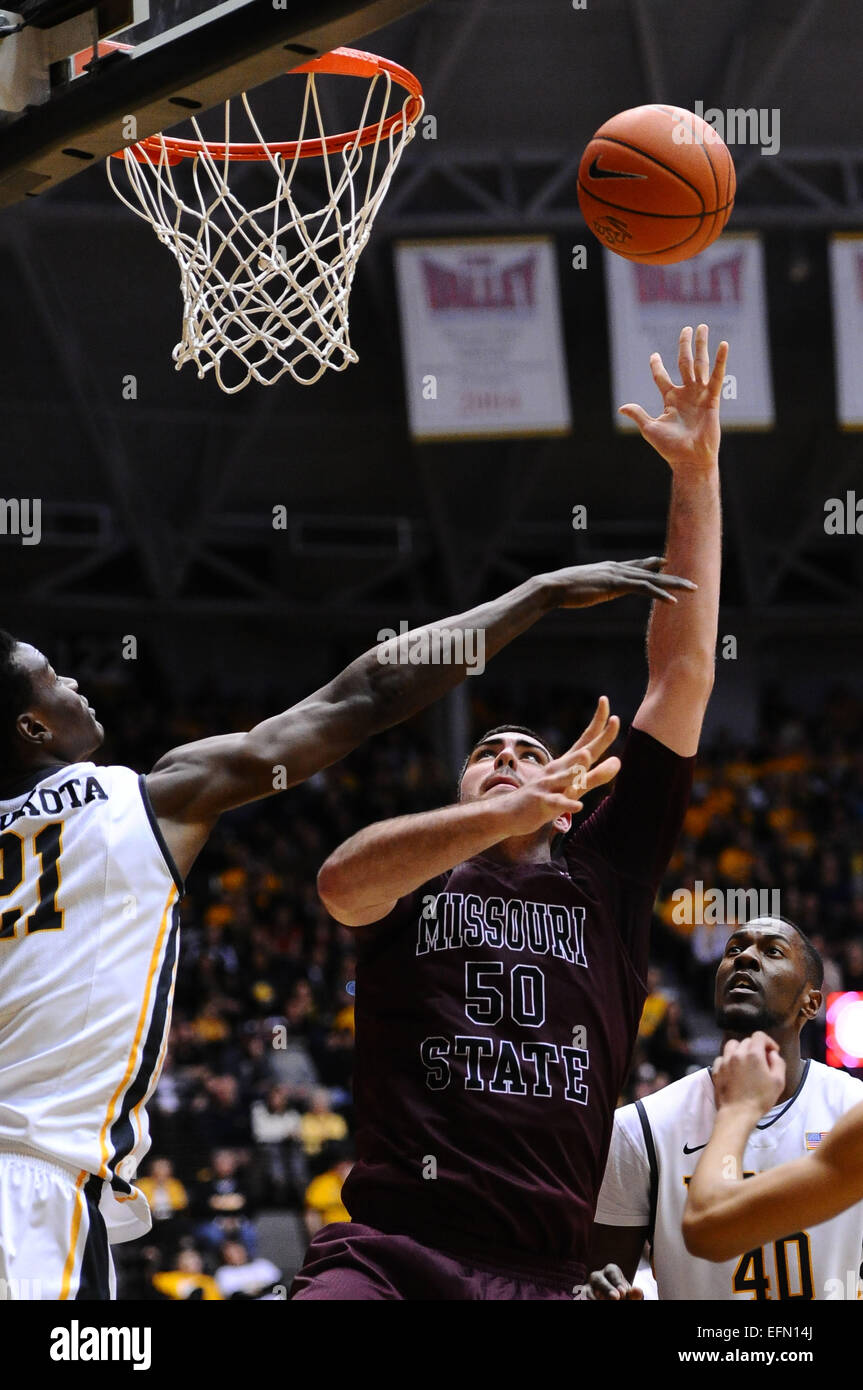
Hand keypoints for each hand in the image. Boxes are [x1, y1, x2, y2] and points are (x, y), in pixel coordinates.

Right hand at [504, 697, 619, 835]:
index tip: (605, 700)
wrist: (508, 812)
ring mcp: (548, 785)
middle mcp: (558, 769)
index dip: (598, 722)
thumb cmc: (544, 797)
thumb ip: (596, 776)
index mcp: (566, 763)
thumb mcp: (572, 786)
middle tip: (615, 721)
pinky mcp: (542, 804)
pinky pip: (556, 803)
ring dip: (575, 767)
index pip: (586, 738)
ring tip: (586, 757)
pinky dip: (566, 804)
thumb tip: (618, 761)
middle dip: (600, 739)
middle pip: (583, 752)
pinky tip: (578, 806)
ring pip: (565, 776)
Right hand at [548, 557, 696, 607]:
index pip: (636, 565)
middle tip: (692, 582)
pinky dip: (659, 594)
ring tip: (692, 590)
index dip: (652, 563)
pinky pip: (643, 589)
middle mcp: (617, 568)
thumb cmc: (563, 589)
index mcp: (609, 568)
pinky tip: (673, 600)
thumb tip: (590, 591)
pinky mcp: (616, 585)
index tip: (665, 561)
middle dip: (672, 576)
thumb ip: (591, 587)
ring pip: (652, 579)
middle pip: (650, 571)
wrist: (554, 586)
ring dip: (674, 584)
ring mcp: (618, 575)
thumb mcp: (582, 587)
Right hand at [583, 1264, 643, 1300]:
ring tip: (604, 1302)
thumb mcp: (629, 1296)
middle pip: (598, 1279)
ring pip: (588, 1290)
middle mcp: (597, 1276)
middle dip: (606, 1288)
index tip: (623, 1292)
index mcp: (610, 1271)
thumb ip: (633, 1294)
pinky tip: (596, 1302)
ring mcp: (588, 1287)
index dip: (617, 1282)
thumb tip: (638, 1290)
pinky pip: (583, 1298)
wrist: (614, 1299)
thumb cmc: (623, 1297)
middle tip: (616, 1297)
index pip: (612, 1272)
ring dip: (596, 1298)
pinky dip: (588, 1300)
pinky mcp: (583, 1297)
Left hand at [619, 323, 727, 469]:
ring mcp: (699, 394)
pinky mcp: (712, 399)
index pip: (662, 377)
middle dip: (685, 345)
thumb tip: (621, 407)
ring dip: (700, 345)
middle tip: (687, 328)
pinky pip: (717, 376)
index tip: (653, 355)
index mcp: (670, 399)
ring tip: (702, 326)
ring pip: (699, 364)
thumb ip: (638, 414)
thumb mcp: (650, 428)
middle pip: (684, 363)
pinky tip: (723, 344)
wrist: (689, 459)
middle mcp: (685, 393)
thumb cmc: (670, 448)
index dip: (656, 366)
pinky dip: (721, 361)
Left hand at [712, 1032, 784, 1116]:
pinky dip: (729, 1060)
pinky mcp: (716, 1070)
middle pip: (747, 1041)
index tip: (772, 1052)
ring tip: (746, 1062)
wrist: (738, 1113)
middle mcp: (737, 1053)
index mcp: (753, 1054)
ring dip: (740, 1050)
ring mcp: (724, 1061)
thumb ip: (778, 1063)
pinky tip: (734, 1069)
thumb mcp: (778, 1082)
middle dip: (756, 1047)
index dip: (768, 1042)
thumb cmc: (760, 1099)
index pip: (759, 1036)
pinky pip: (722, 1057)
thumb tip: (772, 1054)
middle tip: (762, 1061)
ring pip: (732, 1046)